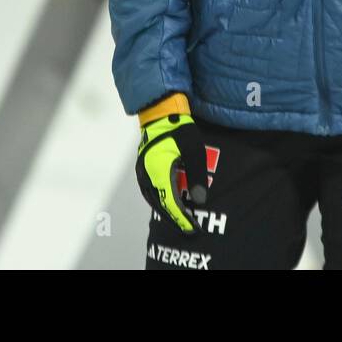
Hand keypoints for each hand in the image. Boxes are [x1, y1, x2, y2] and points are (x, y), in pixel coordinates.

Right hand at [135, 113, 209, 233]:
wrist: (161, 112)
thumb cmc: (179, 128)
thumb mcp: (194, 150)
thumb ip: (197, 175)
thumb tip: (200, 200)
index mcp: (158, 171)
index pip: (170, 202)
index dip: (181, 218)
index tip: (192, 229)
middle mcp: (147, 174)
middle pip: (160, 204)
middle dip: (174, 219)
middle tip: (189, 230)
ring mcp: (142, 172)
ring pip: (152, 199)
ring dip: (166, 211)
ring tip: (180, 221)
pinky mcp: (142, 168)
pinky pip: (149, 191)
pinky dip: (159, 202)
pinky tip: (168, 205)